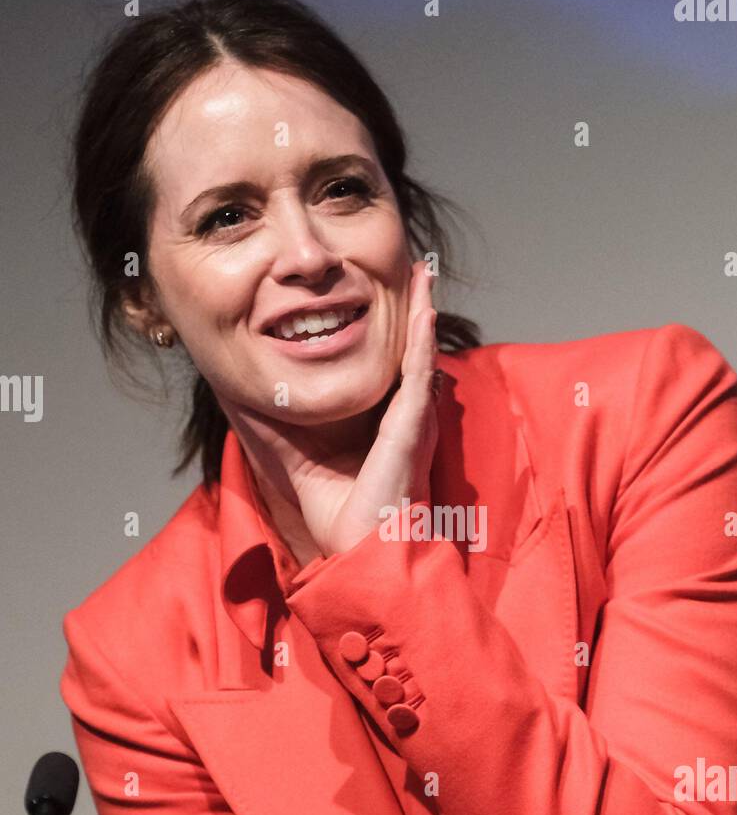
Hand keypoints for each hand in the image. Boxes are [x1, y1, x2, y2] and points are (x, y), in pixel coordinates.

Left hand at [280, 262, 439, 558]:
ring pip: (420, 353)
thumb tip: (235, 391)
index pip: (390, 364)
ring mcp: (411, 421)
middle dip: (414, 307)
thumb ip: (275, 418)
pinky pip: (419, 377)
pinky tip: (422, 310)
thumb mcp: (296, 450)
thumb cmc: (337, 510)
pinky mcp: (411, 430)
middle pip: (411, 350)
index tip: (379, 289)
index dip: (390, 327)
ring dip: (423, 310)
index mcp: (384, 421)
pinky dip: (421, 341)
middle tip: (413, 266)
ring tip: (422, 272)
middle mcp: (404, 416)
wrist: (358, 548)